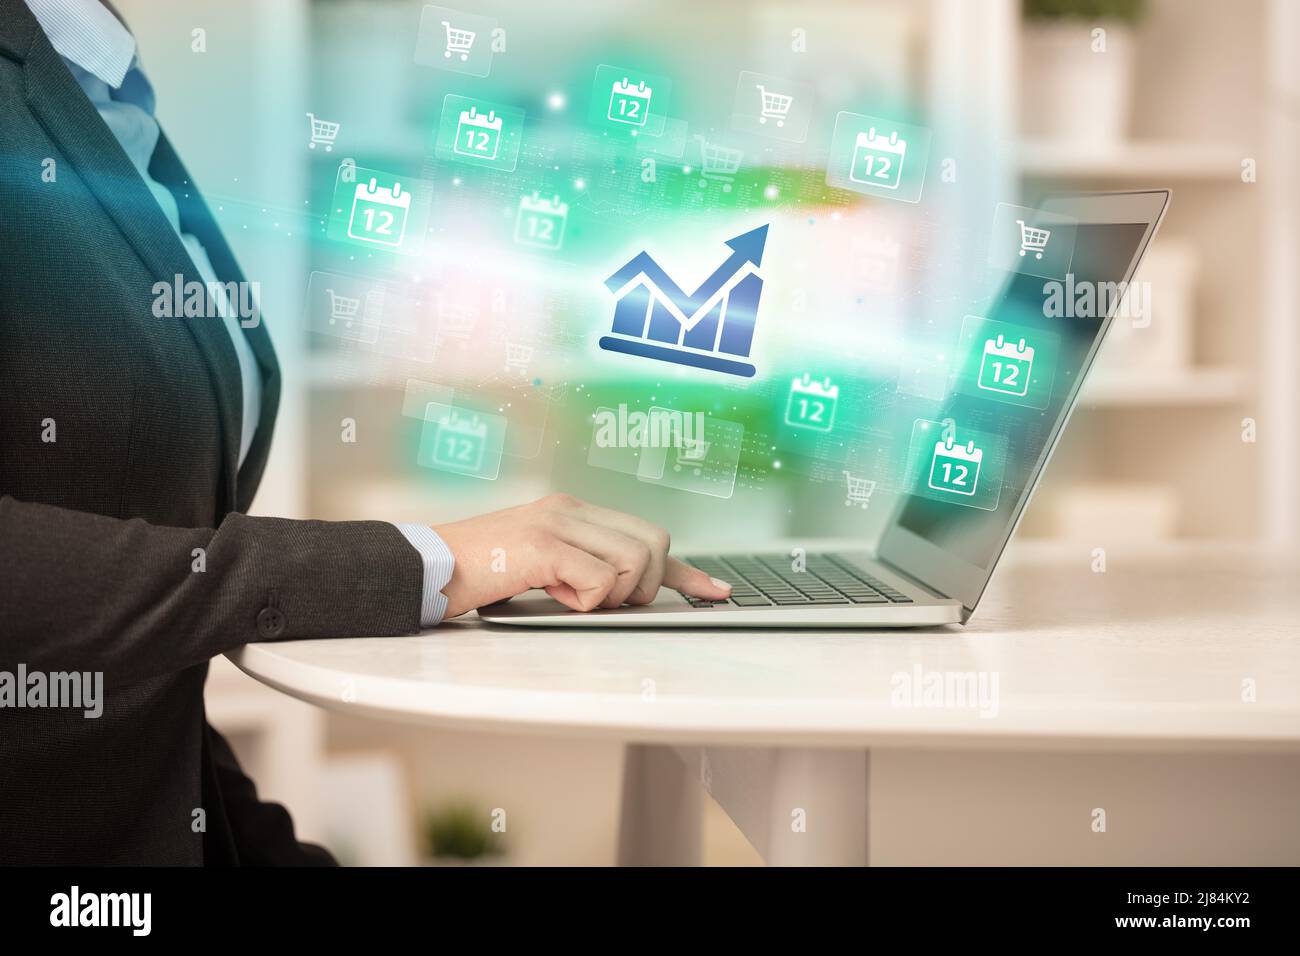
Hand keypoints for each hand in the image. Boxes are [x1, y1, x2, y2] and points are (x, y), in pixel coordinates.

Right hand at [432, 494, 731, 617]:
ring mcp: (558, 523)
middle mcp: (571, 508)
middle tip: (595, 600)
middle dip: (639, 587)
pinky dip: (582, 601)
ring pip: (633, 563)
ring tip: (566, 596)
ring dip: (609, 595)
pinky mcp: (543, 545)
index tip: (716, 592)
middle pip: (652, 547)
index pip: (649, 536)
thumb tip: (626, 595)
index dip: (686, 572)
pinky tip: (548, 593)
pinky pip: (599, 582)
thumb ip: (583, 569)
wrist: (428, 567)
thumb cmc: (480, 573)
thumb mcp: (542, 567)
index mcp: (574, 511)